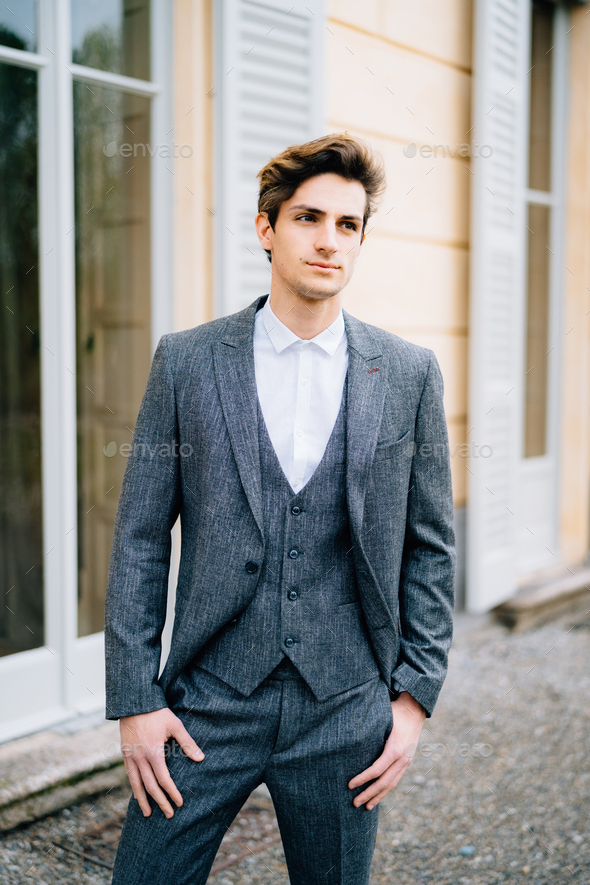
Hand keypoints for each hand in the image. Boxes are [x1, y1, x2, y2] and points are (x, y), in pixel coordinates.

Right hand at [119, 707, 203, 818]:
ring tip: (148, 814)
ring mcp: (130, 756)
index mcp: (154, 752)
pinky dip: (134, 787)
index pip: (164, 779)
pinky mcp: (125, 753)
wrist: (134, 702)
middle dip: (160, 802)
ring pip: (136, 784)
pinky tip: (137, 794)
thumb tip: (201, 758)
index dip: (172, 793)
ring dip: (143, 800)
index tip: (179, 803)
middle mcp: (140, 757)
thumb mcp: (175, 725)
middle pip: (150, 786)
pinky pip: (129, 774)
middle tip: (169, 814)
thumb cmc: (157, 712)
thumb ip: (187, 743)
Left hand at [348, 691, 425, 808]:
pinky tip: (378, 796)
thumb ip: (368, 728)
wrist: (415, 709)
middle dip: (369, 794)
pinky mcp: (407, 761)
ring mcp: (407, 761)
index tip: (350, 785)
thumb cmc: (394, 711)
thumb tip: (346, 734)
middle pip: (384, 782)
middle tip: (354, 803)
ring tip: (367, 807)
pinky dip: (386, 789)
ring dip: (378, 796)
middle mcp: (403, 758)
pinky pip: (396, 779)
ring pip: (392, 784)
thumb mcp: (382, 718)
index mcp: (395, 748)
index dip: (362, 779)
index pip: (376, 770)